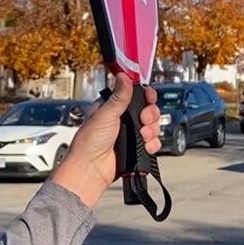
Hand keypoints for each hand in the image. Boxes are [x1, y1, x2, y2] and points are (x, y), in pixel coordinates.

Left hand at [50, 73, 160, 207]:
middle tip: (144, 120)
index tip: (149, 97)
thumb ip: (119, 96)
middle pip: (148, 110)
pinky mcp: (137, 149)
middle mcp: (124, 120)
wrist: (91, 169)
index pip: (136, 95)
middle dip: (150, 114)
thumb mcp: (105, 114)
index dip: (146, 95)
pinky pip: (153, 143)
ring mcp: (131, 135)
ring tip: (142, 136)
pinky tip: (145, 147)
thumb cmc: (90, 141)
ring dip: (152, 130)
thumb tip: (124, 75)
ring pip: (153, 126)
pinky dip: (152, 144)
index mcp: (114, 107)